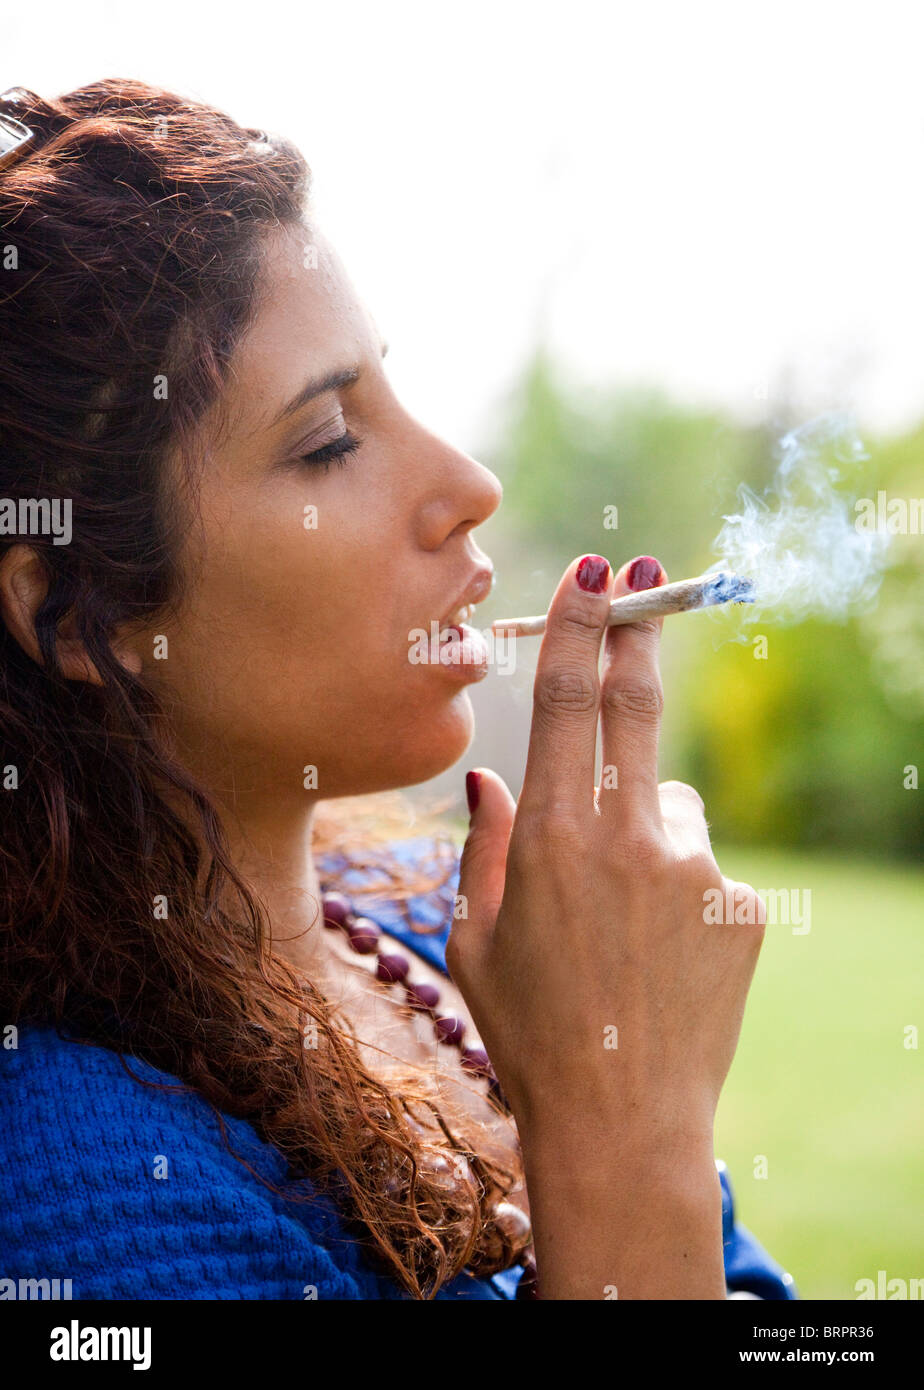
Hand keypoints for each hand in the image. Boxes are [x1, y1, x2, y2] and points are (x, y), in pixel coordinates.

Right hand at [449, 553, 765, 1153]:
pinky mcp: (741, 905)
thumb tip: (491, 776)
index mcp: (552, 841)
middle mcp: (628, 840)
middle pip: (638, 706)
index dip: (581, 627)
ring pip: (668, 802)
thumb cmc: (528, 1032)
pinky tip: (660, 949)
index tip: (594, 571)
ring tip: (624, 917)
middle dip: (639, 630)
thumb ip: (482, 846)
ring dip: (646, 824)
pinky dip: (678, 881)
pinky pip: (702, 861)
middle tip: (647, 577)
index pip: (569, 704)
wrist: (622, 1123)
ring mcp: (695, 870)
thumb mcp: (471, 939)